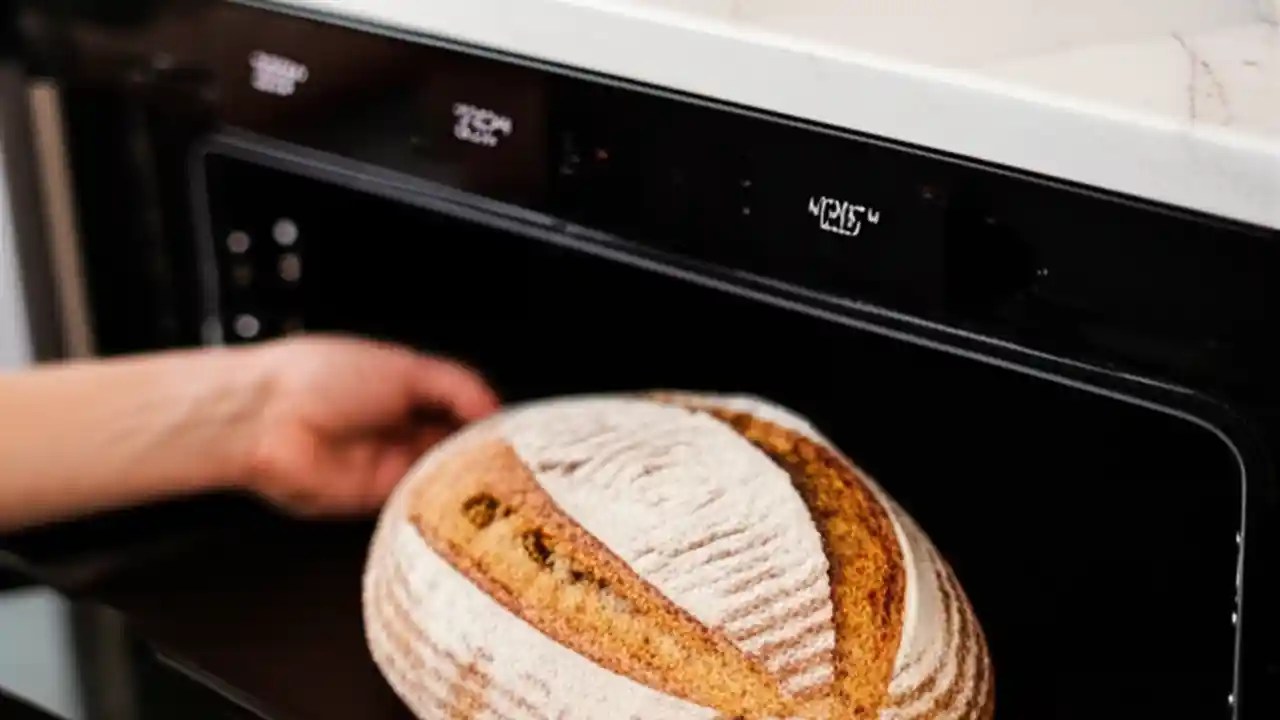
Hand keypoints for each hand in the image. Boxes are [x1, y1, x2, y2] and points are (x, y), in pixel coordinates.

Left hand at [239, 335, 500, 517]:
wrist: (265, 418)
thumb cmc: (324, 376)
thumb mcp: (405, 368)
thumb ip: (456, 386)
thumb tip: (496, 407)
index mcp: (406, 389)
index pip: (463, 406)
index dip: (492, 417)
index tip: (523, 430)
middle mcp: (401, 428)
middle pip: (458, 444)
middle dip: (486, 451)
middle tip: (523, 461)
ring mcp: (390, 464)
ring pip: (445, 475)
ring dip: (468, 477)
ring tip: (504, 479)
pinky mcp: (377, 499)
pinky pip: (421, 502)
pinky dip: (444, 500)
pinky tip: (468, 497)